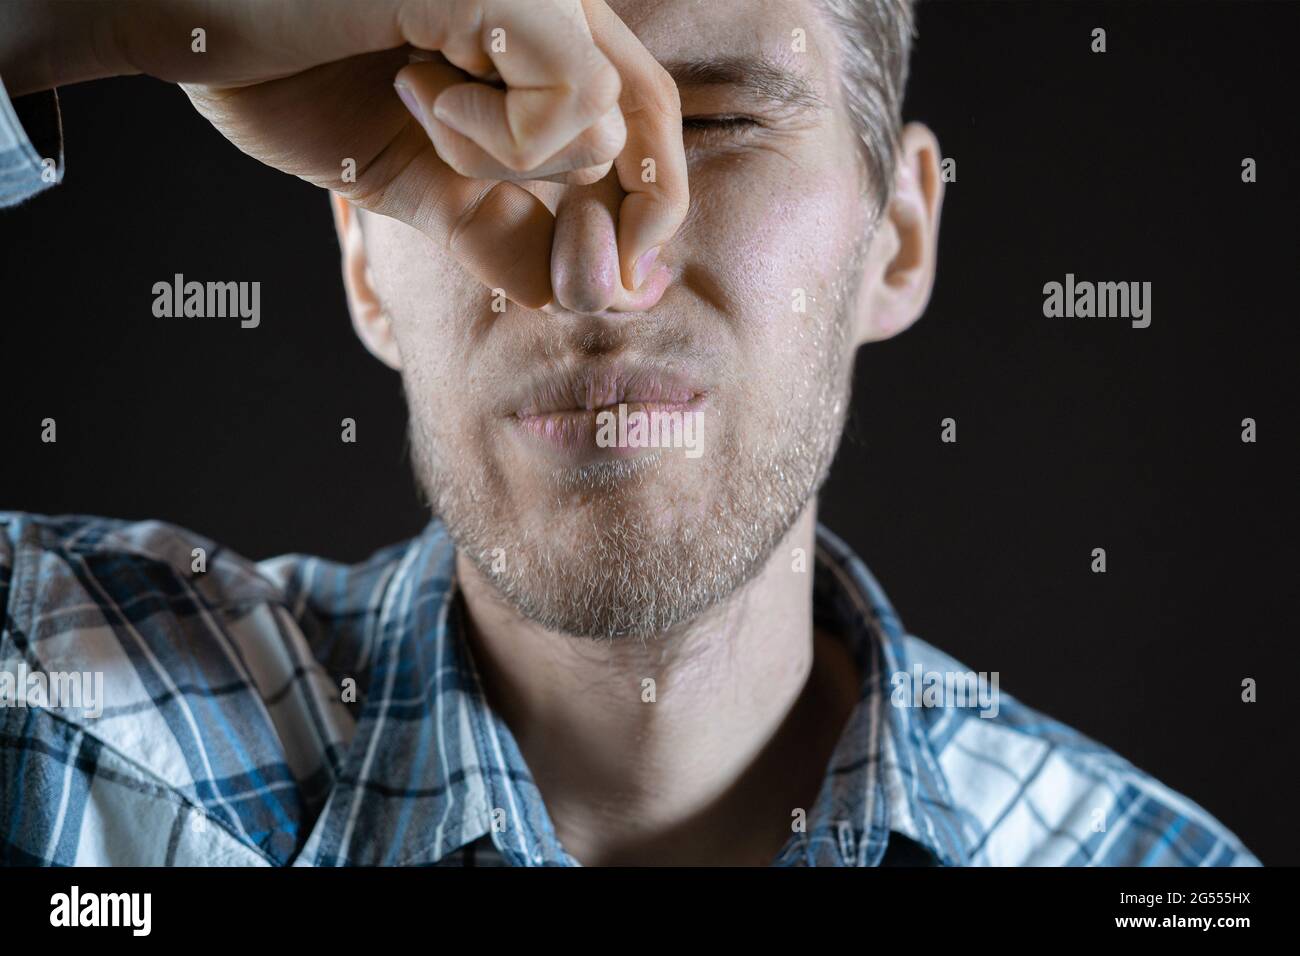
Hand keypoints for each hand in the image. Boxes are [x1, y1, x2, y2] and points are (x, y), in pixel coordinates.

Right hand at [0, 0, 688, 308]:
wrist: (180, 14)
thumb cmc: (286, 72)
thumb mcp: (417, 181)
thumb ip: (505, 231)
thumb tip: (599, 291)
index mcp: (534, 33)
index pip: (641, 117)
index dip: (653, 203)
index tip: (621, 280)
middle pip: (650, 118)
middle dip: (625, 217)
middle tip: (562, 255)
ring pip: (600, 121)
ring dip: (500, 155)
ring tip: (413, 100)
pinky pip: (571, 99)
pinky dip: (494, 133)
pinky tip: (413, 84)